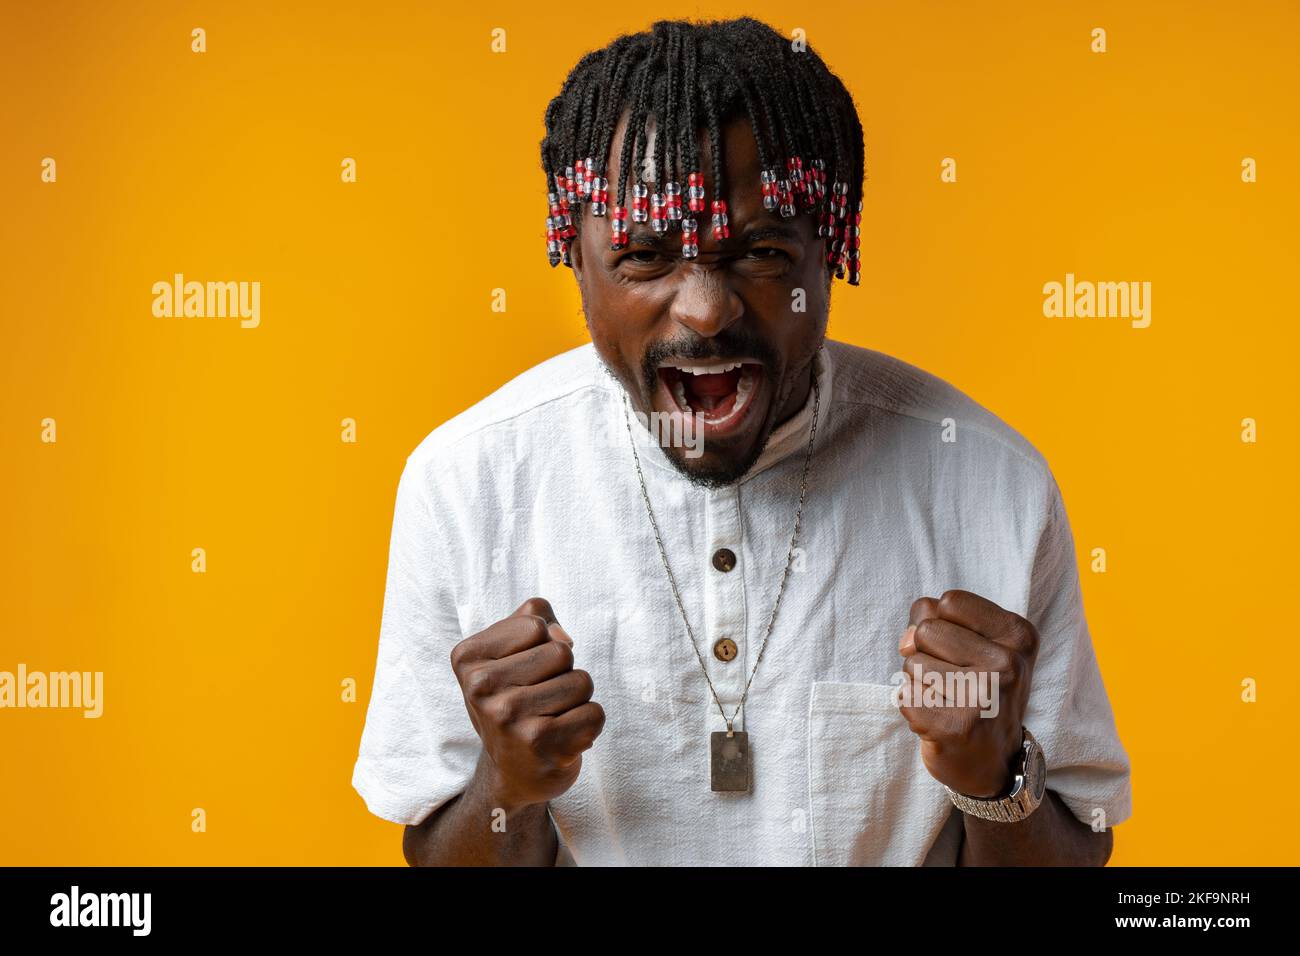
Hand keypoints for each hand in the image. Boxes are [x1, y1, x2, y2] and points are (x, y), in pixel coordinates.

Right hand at [450, 597, 605, 811]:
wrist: (510, 773)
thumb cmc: (514, 701)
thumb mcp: (509, 652)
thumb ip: (535, 618)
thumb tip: (563, 636)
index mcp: (468, 658)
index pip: (535, 624)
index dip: (543, 644)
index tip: (524, 672)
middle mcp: (481, 687)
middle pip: (562, 652)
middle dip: (563, 672)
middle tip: (540, 699)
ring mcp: (508, 717)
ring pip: (582, 680)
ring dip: (576, 699)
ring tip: (550, 717)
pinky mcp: (539, 743)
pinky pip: (595, 713)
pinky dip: (588, 724)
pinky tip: (562, 738)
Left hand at [897, 589, 1038, 797]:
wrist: (993, 763)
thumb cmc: (979, 692)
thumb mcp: (975, 644)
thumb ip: (937, 621)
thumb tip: (907, 638)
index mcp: (1018, 635)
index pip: (949, 602)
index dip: (942, 624)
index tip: (962, 653)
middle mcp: (1008, 663)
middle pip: (925, 630)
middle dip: (927, 654)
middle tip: (954, 683)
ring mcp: (984, 696)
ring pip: (912, 663)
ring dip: (919, 683)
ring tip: (948, 702)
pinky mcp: (956, 726)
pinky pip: (905, 696)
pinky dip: (913, 708)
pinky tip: (939, 721)